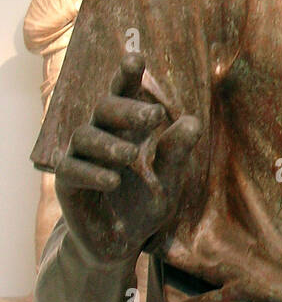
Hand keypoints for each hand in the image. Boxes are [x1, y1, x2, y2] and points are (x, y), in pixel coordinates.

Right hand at [55, 52, 201, 264]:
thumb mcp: (168, 178)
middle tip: (155, 115)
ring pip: (85, 136)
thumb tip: (193, 121)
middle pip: (104, 109)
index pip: (122, 94)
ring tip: (132, 156)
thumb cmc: (144, 203)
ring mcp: (79, 159)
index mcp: (124, 129)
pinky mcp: (67, 185)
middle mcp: (99, 136)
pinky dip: (92, 173)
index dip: (126, 75)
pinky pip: (72, 171)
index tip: (136, 57)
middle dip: (127, 109)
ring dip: (110, 144)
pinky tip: (113, 180)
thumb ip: (176, 152)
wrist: (122, 244)